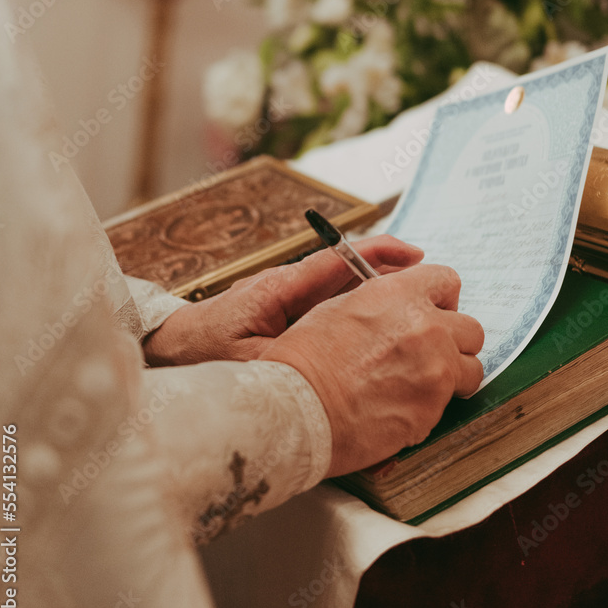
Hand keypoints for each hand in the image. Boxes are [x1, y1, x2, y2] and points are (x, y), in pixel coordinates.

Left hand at [142, 234, 424, 366]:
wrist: (172, 354)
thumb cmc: (205, 353)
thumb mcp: (249, 353)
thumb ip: (291, 346)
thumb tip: (340, 343)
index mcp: (282, 288)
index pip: (338, 261)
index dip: (380, 253)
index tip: (415, 255)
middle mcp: (291, 288)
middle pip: (351, 273)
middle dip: (392, 275)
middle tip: (435, 285)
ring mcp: (292, 303)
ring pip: (346, 292)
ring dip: (382, 295)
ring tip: (423, 306)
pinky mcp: (291, 320)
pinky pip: (335, 311)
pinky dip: (363, 314)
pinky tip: (387, 333)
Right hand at [258, 264, 483, 476]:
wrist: (298, 409)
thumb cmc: (305, 361)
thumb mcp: (338, 308)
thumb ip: (380, 302)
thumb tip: (398, 305)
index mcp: (398, 294)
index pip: (446, 280)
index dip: (440, 298)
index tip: (433, 312)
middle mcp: (425, 326)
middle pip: (470, 327)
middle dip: (453, 340)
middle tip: (428, 353)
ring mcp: (435, 368)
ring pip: (471, 368)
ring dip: (451, 375)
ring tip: (419, 384)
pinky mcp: (434, 408)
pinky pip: (448, 403)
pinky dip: (429, 406)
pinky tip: (399, 407)